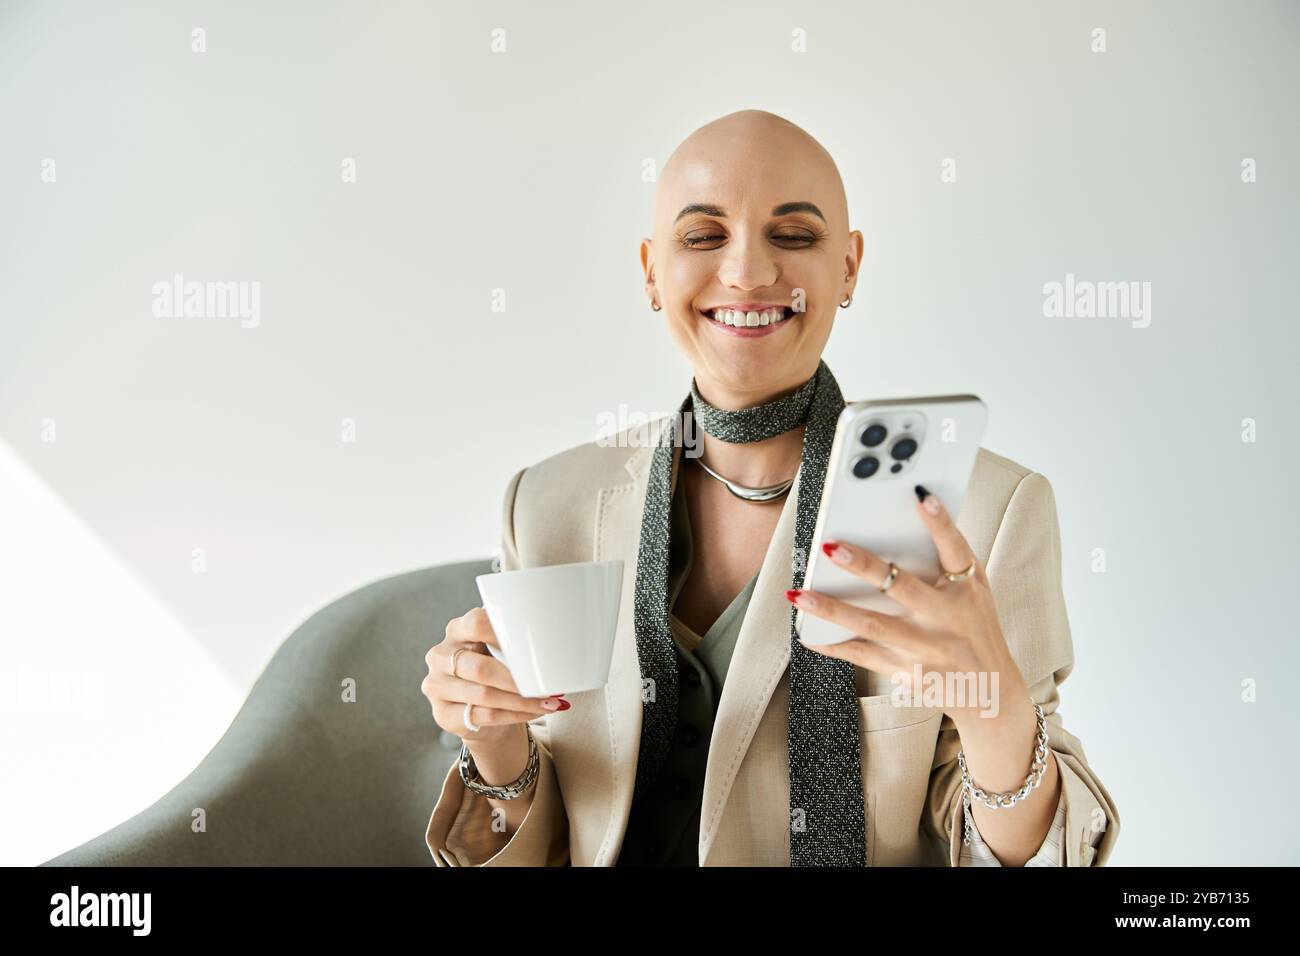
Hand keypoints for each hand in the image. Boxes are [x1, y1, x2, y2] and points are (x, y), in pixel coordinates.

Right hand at [422, 606, 569, 745]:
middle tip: (547, 685)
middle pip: (481, 668)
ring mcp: (437, 686)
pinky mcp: (443, 714)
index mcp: (456, 630)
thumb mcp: (498, 648)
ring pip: (484, 695)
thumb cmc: (493, 668)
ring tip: (549, 701)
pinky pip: (484, 716)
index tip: (533, 645)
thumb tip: (555, 644)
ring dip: (522, 701)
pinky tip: (534, 711)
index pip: (476, 623)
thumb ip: (513, 641)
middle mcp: (440, 656)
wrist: (477, 708)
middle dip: (518, 680)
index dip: (505, 634)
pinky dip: (515, 715)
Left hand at [788, 485, 1027, 728]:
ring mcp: (925, 647)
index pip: (954, 549)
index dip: (940, 523)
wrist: (994, 691)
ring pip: (873, 625)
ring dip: (832, 610)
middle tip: (830, 548)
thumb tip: (906, 518)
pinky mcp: (906, 670)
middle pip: (902, 588)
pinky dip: (833, 644)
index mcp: (966, 588)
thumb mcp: (976, 590)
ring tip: (799, 594)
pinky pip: (863, 656)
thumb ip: (947, 560)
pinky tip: (807, 633)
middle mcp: (946, 617)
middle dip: (865, 567)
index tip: (920, 496)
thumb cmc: (976, 626)